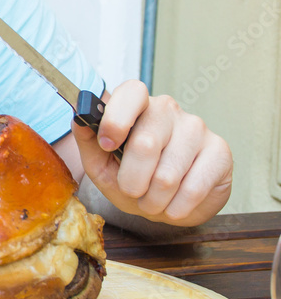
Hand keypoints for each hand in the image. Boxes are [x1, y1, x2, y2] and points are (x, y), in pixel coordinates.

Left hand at [71, 80, 232, 226]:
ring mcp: (196, 128)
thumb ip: (88, 141)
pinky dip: (177, 206)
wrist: (168, 204)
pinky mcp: (220, 151)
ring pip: (168, 174)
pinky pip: (193, 188)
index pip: (132, 92)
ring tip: (154, 200)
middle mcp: (167, 110)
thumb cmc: (132, 178)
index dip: (117, 119)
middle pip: (146, 143)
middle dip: (132, 181)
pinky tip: (175, 204)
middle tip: (133, 191)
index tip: (106, 145)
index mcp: (137, 106)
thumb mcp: (101, 163)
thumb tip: (78, 118)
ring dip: (154, 199)